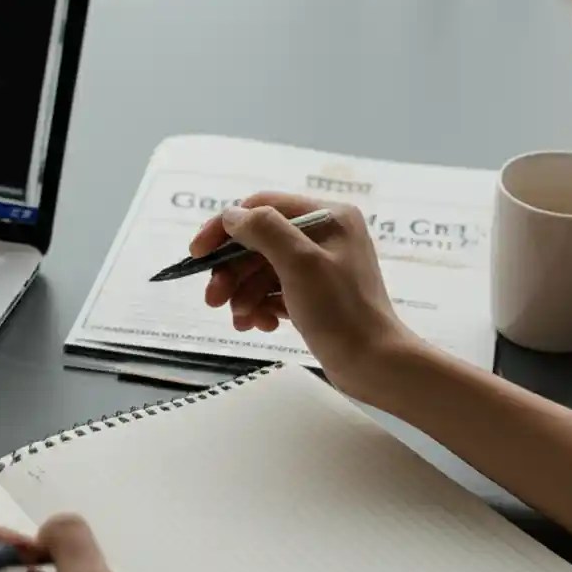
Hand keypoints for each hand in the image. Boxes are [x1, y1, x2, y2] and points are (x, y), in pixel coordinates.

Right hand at [189, 192, 422, 400]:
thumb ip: (264, 231)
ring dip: (243, 294)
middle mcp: (324, 234)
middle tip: (212, 300)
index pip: (262, 207)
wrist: (374, 364)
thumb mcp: (300, 263)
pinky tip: (259, 325)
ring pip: (262, 270)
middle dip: (232, 272)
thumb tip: (231, 216)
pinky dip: (261, 307)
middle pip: (258, 243)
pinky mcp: (314, 294)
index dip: (225, 228)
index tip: (197, 255)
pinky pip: (274, 291)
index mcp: (327, 216)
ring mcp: (319, 266)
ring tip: (240, 320)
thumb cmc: (341, 312)